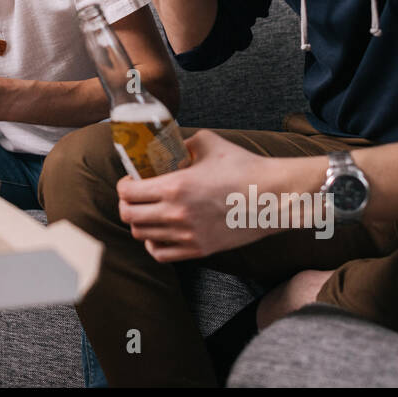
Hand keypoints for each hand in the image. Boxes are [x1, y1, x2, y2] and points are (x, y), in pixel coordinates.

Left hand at [116, 129, 293, 261]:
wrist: (274, 196)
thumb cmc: (244, 167)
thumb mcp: (208, 143)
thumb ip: (183, 143)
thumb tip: (170, 143)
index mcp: (175, 186)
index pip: (128, 192)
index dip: (123, 185)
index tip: (129, 180)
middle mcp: (176, 214)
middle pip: (129, 216)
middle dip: (126, 204)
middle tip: (132, 197)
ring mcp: (187, 235)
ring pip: (142, 236)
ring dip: (138, 223)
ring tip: (145, 213)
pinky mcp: (199, 249)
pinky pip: (161, 254)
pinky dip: (153, 245)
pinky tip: (157, 233)